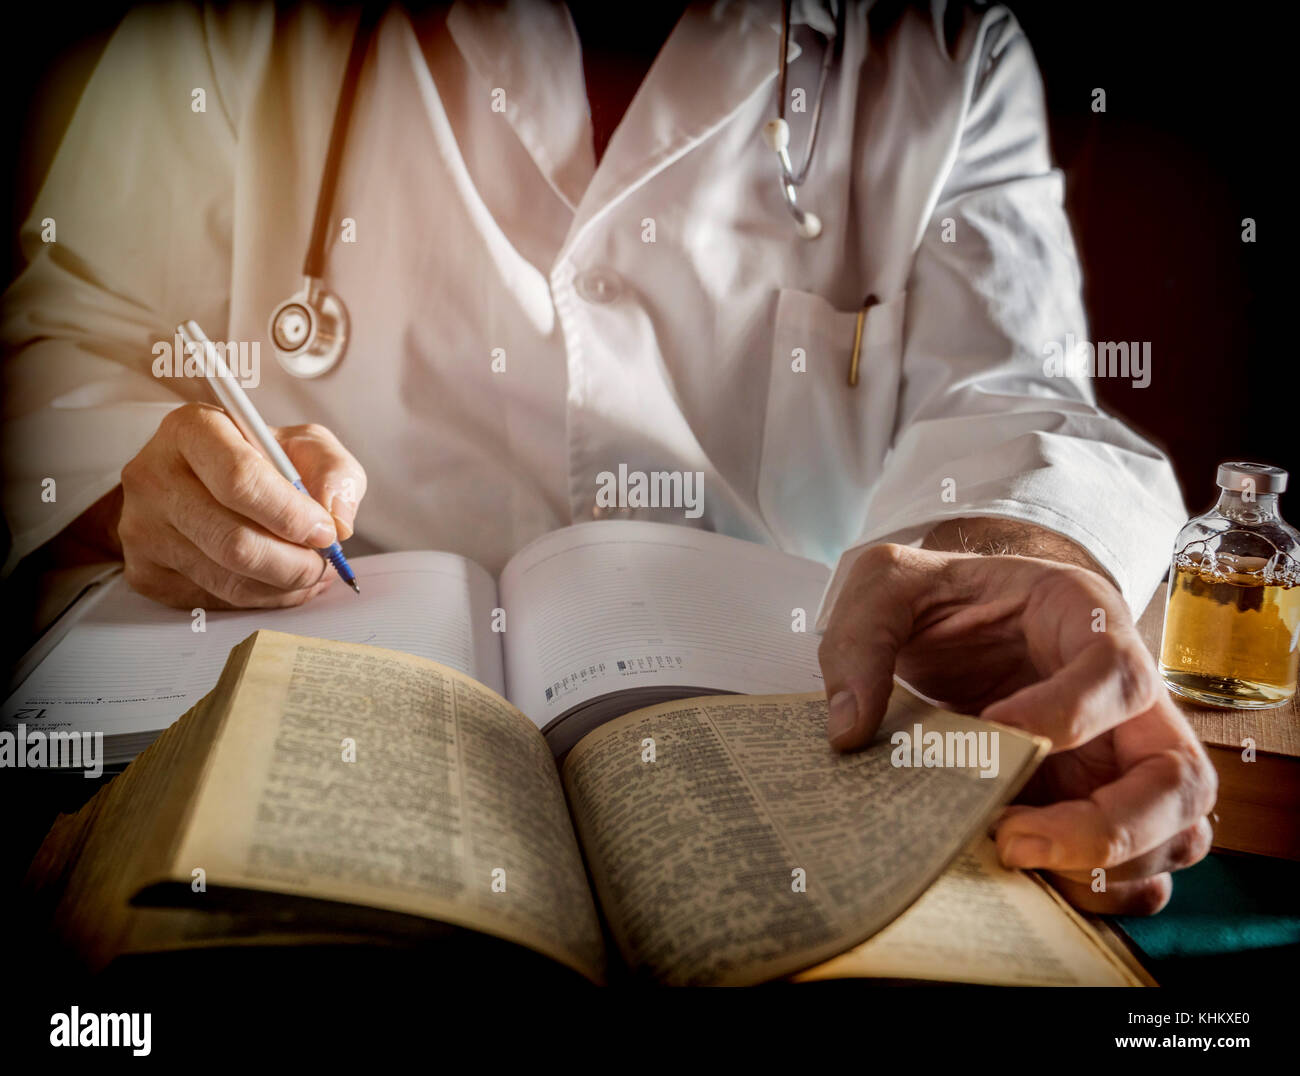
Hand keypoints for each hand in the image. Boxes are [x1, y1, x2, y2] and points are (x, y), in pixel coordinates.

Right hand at [117, 403, 365, 608]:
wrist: (201, 481)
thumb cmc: (258, 460)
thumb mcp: (305, 445)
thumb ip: (334, 471)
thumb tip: (337, 519)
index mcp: (192, 430)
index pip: (240, 481)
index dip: (292, 516)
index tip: (325, 532)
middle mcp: (155, 477)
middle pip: (233, 542)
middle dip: (295, 563)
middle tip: (323, 563)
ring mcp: (142, 528)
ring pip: (227, 581)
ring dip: (283, 586)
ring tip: (309, 572)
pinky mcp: (145, 571)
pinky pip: (215, 601)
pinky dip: (261, 599)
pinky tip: (278, 581)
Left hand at [818, 542, 1216, 914]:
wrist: (945, 618)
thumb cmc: (933, 597)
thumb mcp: (885, 585)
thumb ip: (860, 640)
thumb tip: (850, 731)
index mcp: (1085, 618)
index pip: (1119, 673)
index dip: (1069, 715)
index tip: (989, 734)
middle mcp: (1127, 695)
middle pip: (1179, 773)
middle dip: (1111, 827)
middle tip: (1011, 841)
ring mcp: (1123, 756)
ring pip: (1178, 831)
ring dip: (1107, 868)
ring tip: (1011, 857)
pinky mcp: (1104, 803)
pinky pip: (1146, 866)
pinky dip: (1105, 891)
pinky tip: (1036, 881)